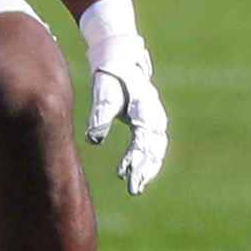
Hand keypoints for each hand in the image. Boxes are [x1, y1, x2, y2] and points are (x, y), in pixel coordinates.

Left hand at [84, 35, 168, 194]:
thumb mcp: (104, 92)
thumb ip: (100, 115)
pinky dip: (147, 162)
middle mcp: (155, 116)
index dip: (135, 157)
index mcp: (146, 107)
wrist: (121, 62)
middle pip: (155, 148)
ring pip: (157, 150)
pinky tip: (137, 176)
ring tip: (136, 188)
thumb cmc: (111, 77)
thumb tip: (93, 139)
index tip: (123, 173)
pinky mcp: (150, 125)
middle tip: (133, 188)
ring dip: (148, 170)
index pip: (143, 138)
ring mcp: (156, 121)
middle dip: (145, 170)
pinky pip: (153, 147)